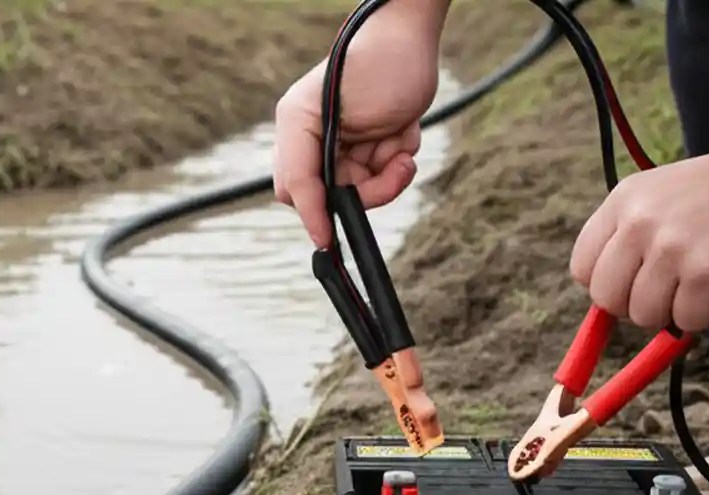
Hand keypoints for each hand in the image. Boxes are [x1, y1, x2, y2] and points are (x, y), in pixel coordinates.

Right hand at [273, 0, 447, 247]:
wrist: (412, 41)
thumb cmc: (373, 65)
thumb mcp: (331, 115)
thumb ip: (312, 166)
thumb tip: (317, 211)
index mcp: (296, 126)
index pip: (296, 186)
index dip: (313, 214)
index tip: (326, 239)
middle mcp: (314, 138)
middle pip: (331, 194)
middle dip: (368, 187)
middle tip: (394, 167)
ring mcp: (342, 144)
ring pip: (361, 189)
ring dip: (388, 172)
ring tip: (403, 145)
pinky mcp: (368, 146)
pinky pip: (382, 174)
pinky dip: (398, 159)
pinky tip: (403, 134)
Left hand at [570, 134, 708, 331]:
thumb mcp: (663, 197)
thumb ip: (630, 237)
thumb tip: (606, 300)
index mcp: (623, 202)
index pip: (582, 267)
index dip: (607, 286)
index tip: (633, 285)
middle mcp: (639, 223)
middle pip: (606, 299)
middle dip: (636, 305)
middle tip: (671, 291)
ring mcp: (671, 248)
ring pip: (644, 315)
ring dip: (676, 310)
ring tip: (704, 282)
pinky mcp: (705, 273)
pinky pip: (687, 321)